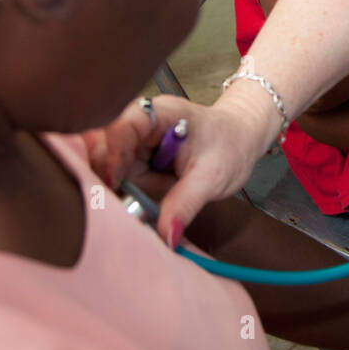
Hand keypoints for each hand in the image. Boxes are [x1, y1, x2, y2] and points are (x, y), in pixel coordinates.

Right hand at [84, 90, 272, 246]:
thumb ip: (185, 203)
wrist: (242, 140)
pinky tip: (151, 199)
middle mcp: (141, 126)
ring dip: (128, 192)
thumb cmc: (231, 145)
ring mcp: (137, 145)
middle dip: (115, 179)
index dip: (112, 155)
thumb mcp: (213, 177)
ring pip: (112, 172)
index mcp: (159, 114)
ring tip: (162, 194)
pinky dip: (133, 196)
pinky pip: (123, 183)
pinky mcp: (137, 162)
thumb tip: (165, 235)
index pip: (121, 128)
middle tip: (133, 203)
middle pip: (106, 151)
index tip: (114, 184)